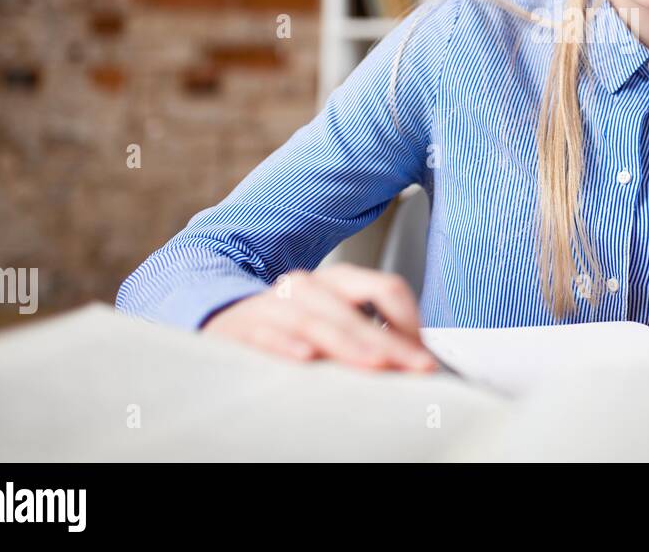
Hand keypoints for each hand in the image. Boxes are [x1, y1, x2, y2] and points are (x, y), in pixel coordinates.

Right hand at [201, 263, 439, 372]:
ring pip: (317, 323)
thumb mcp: (334, 322)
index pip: (385, 288)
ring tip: (376, 364)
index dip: (410, 318)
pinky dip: (287, 346)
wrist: (222, 318)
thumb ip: (371, 334)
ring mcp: (275, 305)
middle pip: (356, 313)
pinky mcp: (243, 328)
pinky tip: (306, 358)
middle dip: (392, 343)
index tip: (426, 353)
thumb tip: (417, 358)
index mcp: (338, 281)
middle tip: (418, 367)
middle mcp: (308, 287)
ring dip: (349, 345)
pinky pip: (266, 336)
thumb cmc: (290, 327)